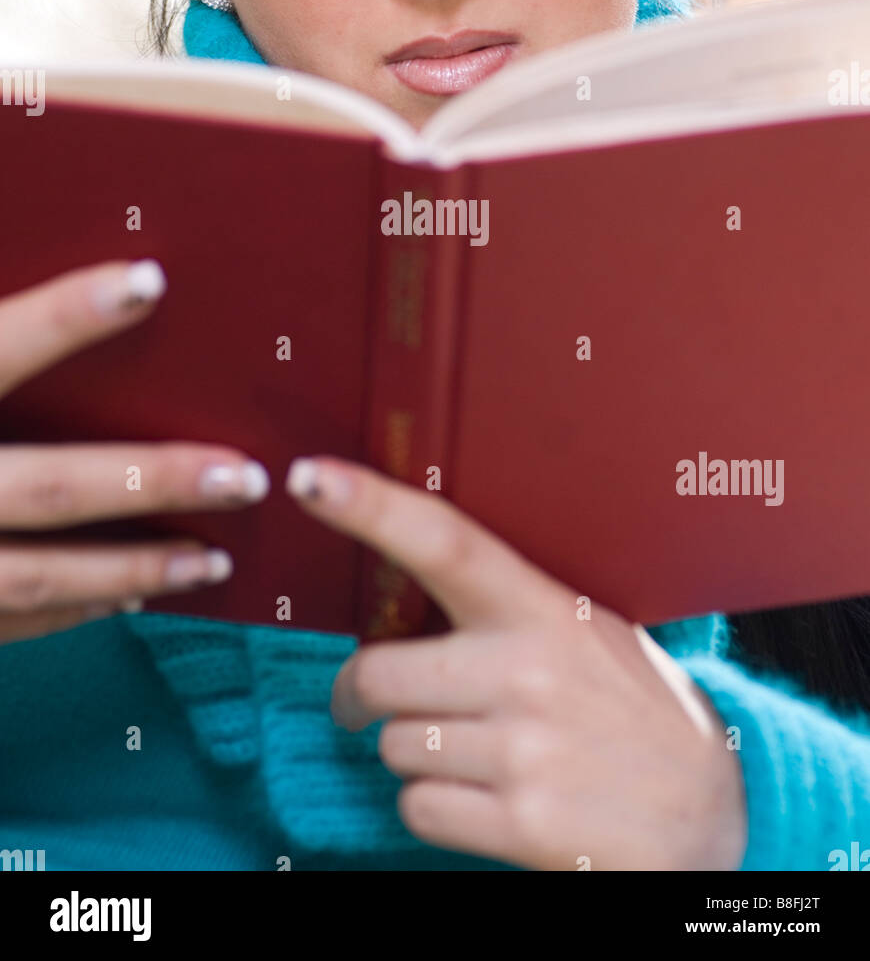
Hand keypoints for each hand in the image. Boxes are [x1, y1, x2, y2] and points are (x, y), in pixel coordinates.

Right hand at [0, 259, 270, 644]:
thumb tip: (114, 289)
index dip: (67, 316)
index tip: (153, 282)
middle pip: (48, 485)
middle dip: (152, 481)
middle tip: (246, 475)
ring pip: (39, 574)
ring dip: (135, 567)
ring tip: (216, 561)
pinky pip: (16, 617)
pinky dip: (78, 606)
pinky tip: (135, 593)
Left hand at [286, 456, 747, 871]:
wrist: (716, 816)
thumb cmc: (633, 710)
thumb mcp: (584, 631)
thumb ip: (503, 613)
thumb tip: (398, 597)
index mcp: (542, 608)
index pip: (443, 541)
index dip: (370, 505)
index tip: (310, 478)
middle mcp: (528, 671)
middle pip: (377, 673)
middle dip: (365, 695)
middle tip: (376, 701)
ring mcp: (525, 750)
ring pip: (394, 746)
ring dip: (415, 754)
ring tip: (479, 753)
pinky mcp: (522, 822)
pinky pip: (416, 808)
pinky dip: (436, 807)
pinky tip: (491, 798)